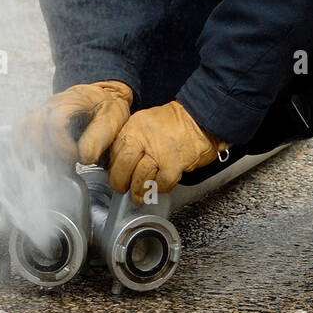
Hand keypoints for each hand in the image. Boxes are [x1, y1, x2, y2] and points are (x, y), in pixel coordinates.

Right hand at [16, 80, 132, 165]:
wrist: (102, 96)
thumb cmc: (107, 107)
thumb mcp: (113, 118)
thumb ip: (99, 137)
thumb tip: (84, 157)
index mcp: (74, 99)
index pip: (56, 121)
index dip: (63, 145)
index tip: (77, 159)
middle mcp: (54, 102)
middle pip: (36, 124)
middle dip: (46, 150)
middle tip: (63, 166)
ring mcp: (44, 109)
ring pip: (25, 125)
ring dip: (28, 148)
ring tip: (36, 166)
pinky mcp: (39, 119)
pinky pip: (21, 129)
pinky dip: (20, 146)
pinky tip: (29, 163)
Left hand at [109, 100, 227, 202]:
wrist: (200, 118)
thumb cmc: (175, 122)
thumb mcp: (146, 122)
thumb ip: (133, 139)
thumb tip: (119, 161)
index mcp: (135, 126)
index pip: (115, 151)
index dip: (113, 166)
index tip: (114, 174)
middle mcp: (145, 137)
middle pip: (124, 165)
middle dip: (120, 181)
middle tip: (122, 188)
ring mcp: (160, 151)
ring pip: (140, 177)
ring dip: (139, 190)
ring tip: (139, 195)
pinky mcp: (174, 164)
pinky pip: (161, 183)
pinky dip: (159, 188)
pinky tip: (159, 187)